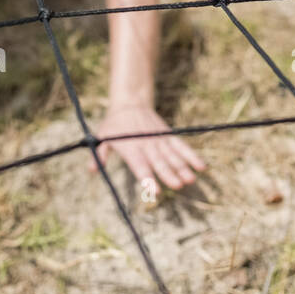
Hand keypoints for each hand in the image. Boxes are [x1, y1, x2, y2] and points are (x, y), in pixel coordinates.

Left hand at [90, 105, 205, 195]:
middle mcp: (146, 145)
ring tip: (190, 180)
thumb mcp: (102, 137)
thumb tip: (92, 170)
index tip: (154, 191)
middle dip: (169, 174)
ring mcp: (159, 139)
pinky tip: (201, 166)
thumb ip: (99, 154)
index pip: (140, 166)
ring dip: (182, 167)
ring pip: (172, 155)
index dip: (147, 178)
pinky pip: (181, 146)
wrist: (130, 102)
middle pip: (159, 162)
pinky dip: (191, 155)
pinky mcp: (168, 135)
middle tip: (178, 185)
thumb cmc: (114, 124)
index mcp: (130, 148)